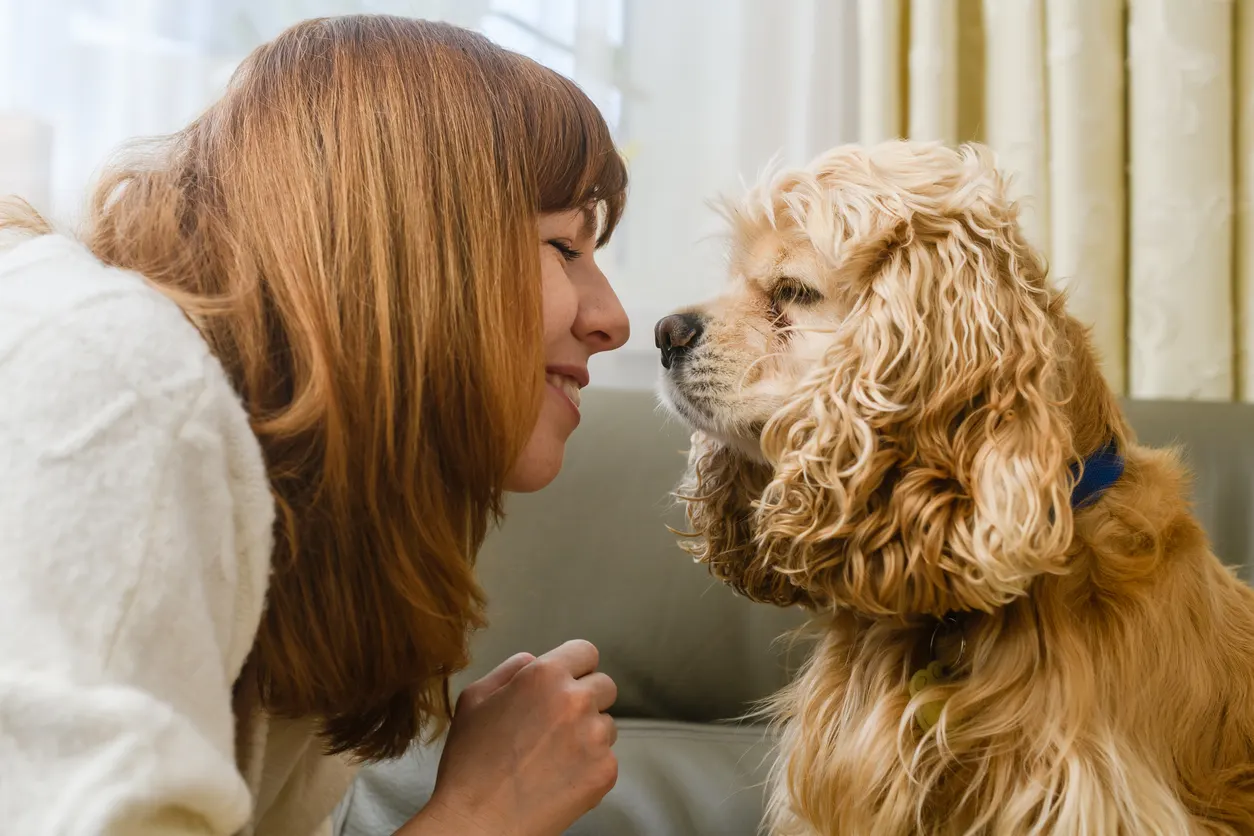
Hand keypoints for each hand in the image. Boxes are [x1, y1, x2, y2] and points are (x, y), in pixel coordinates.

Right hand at [399, 640, 618, 835]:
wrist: (478, 822)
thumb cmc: (469, 763)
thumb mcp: (474, 699)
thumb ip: (510, 669)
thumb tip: (534, 660)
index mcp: (544, 676)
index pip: (585, 652)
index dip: (575, 667)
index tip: (567, 683)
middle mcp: (576, 700)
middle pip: (604, 686)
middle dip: (585, 700)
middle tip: (556, 725)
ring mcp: (594, 737)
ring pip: (607, 724)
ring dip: (588, 734)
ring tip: (552, 757)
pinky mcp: (605, 771)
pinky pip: (607, 758)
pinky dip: (589, 767)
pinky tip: (559, 778)